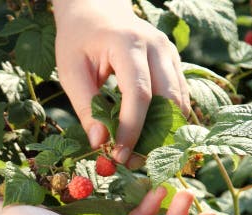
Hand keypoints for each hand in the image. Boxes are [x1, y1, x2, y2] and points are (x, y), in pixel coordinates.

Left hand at [52, 0, 189, 166]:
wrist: (96, 10)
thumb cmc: (79, 41)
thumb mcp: (71, 71)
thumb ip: (85, 106)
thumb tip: (99, 143)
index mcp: (128, 44)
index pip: (139, 92)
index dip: (132, 127)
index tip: (118, 154)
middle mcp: (157, 47)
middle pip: (168, 98)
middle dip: (153, 136)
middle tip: (132, 162)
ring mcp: (170, 54)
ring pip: (179, 100)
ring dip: (163, 133)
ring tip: (139, 157)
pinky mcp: (173, 63)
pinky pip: (178, 97)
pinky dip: (167, 122)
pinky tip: (149, 141)